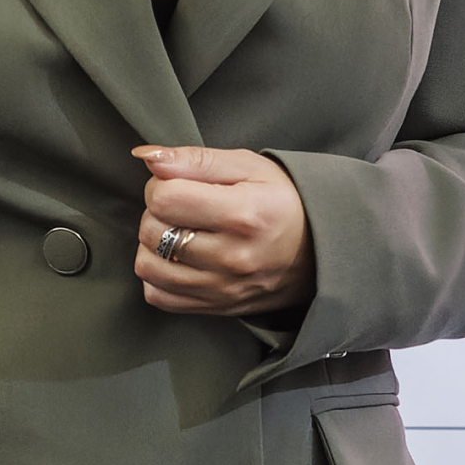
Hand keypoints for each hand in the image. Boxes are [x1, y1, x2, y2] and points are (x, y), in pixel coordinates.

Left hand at [131, 146, 315, 317]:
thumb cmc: (282, 201)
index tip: (178, 183)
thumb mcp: (248, 166)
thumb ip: (195, 159)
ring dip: (153, 244)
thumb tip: (146, 157)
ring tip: (178, 231)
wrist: (318, 251)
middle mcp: (232, 257)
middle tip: (183, 206)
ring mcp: (223, 288)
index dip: (160, 184)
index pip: (164, 198)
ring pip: (147, 265)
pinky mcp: (216, 307)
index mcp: (243, 214)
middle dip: (157, 211)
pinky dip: (158, 276)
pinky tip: (178, 259)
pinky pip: (158, 295)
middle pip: (151, 230)